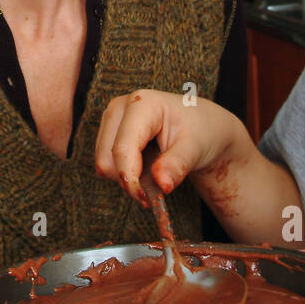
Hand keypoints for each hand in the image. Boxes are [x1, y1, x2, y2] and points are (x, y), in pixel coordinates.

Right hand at [94, 88, 253, 204]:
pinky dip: (124, 173)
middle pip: (107, 158)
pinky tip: (146, 167)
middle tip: (157, 187)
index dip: (131, 178)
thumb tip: (162, 185)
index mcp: (143, 103)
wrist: (201, 125)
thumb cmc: (199, 131)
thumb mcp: (195, 148)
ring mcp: (112, 118)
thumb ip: (177, 165)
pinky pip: (106, 163)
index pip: (123, 148)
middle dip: (129, 180)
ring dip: (126, 178)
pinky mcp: (109, 130)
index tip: (146, 199)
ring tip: (155, 172)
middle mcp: (120, 107)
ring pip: (103, 163)